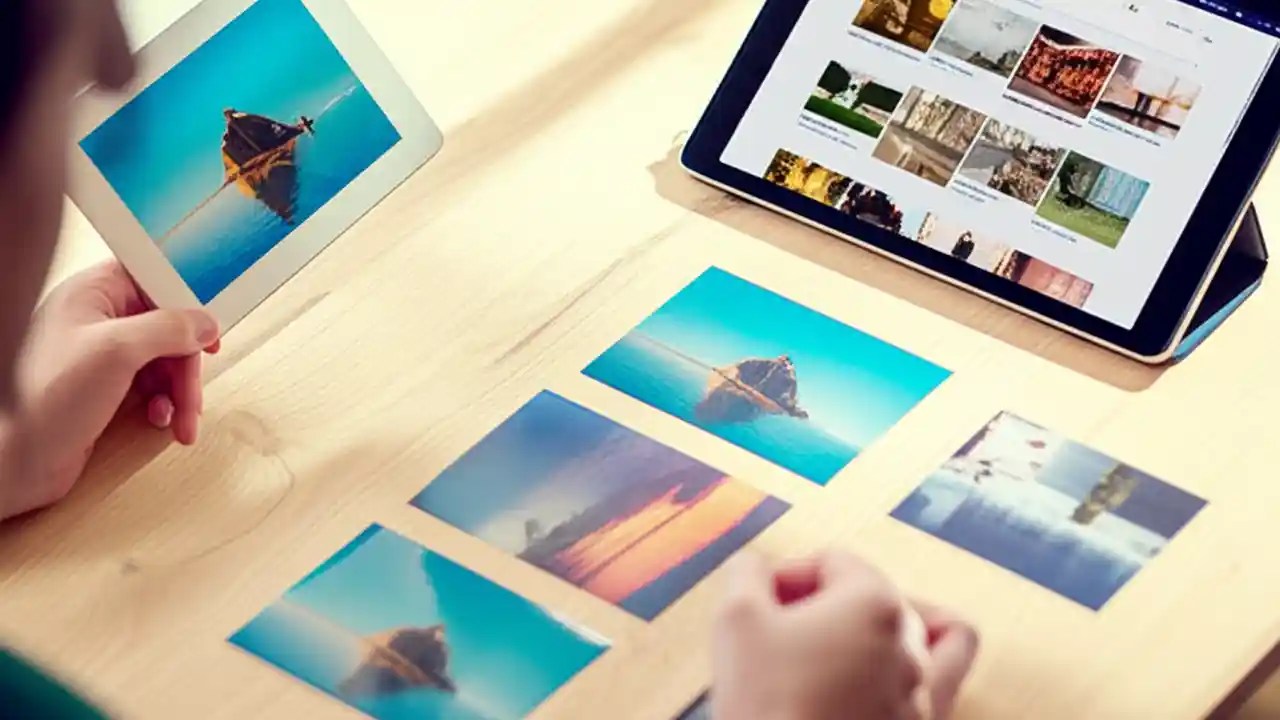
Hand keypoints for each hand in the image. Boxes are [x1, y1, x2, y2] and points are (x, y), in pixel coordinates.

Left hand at [2, 262, 219, 518]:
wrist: (13, 460)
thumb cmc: (47, 398)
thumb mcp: (118, 351)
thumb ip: (169, 329)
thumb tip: (206, 323)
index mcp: (93, 294)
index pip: (155, 281)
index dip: (186, 304)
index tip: (209, 332)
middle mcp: (97, 320)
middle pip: (168, 329)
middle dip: (187, 368)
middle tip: (192, 399)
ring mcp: (100, 355)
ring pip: (164, 362)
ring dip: (181, 392)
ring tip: (181, 423)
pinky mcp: (103, 388)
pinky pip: (151, 387)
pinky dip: (165, 406)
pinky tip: (160, 422)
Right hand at [712, 551, 978, 719]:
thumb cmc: (766, 704)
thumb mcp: (735, 618)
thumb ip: (748, 572)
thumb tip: (756, 568)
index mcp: (874, 602)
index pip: (831, 561)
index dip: (787, 576)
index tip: (761, 606)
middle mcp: (911, 643)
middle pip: (870, 594)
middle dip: (823, 601)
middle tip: (780, 627)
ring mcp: (921, 692)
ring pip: (923, 631)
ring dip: (872, 627)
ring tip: (842, 638)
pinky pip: (945, 681)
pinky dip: (918, 665)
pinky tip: (896, 665)